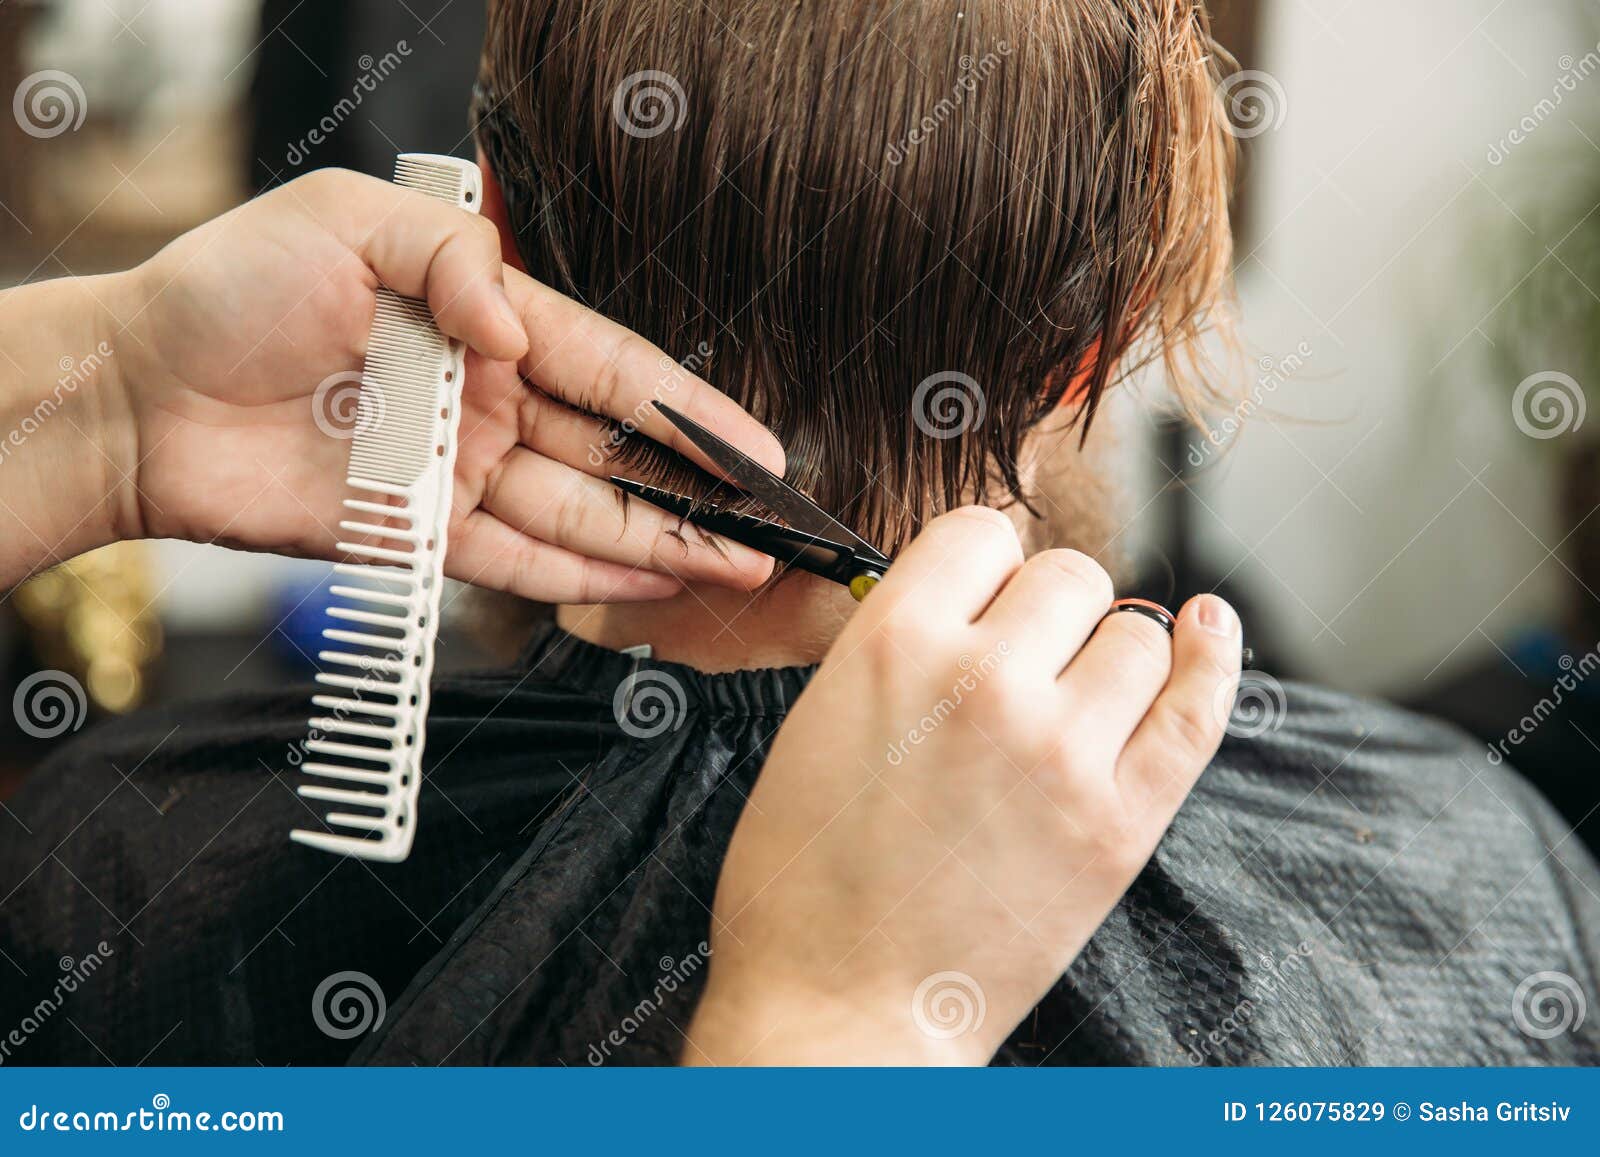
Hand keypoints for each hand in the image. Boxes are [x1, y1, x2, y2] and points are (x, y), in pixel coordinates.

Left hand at [102, 168, 781, 600]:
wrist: (135, 396)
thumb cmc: (223, 290)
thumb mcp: (344, 221)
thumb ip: (453, 261)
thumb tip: (520, 331)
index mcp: (481, 325)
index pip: (610, 370)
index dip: (689, 409)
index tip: (757, 446)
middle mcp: (483, 403)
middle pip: (614, 453)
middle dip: (696, 491)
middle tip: (768, 525)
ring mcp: (455, 474)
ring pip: (580, 514)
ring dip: (658, 542)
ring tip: (732, 566)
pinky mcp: (418, 537)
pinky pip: (515, 562)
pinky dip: (582, 576)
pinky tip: (646, 588)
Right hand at [685, 507, 1241, 1064]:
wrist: (841, 1007)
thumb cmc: (806, 881)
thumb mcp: (816, 723)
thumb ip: (897, 646)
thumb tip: (977, 600)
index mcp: (893, 645)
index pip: (979, 533)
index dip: (984, 567)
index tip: (985, 602)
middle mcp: (984, 680)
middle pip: (1067, 575)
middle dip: (1046, 613)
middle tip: (1021, 669)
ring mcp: (1062, 750)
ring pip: (1136, 633)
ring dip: (1108, 655)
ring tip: (1075, 701)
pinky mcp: (1121, 822)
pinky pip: (1196, 707)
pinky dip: (1213, 658)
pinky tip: (1208, 630)